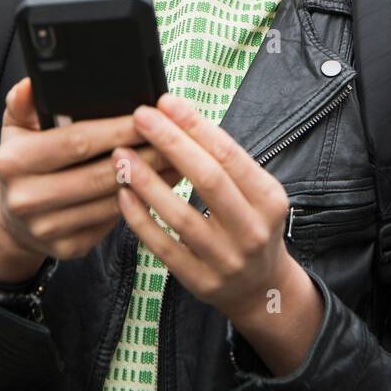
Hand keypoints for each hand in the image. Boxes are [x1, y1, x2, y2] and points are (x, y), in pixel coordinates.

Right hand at [0, 77, 182, 264]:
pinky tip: (161, 184)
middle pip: (99, 174)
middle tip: (173, 137)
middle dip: (142, 153)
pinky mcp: (69, 247)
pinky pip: (112, 222)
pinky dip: (141, 202)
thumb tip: (34, 82)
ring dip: (150, 180)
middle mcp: (27, 198)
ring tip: (177, 158)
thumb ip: (24, 101)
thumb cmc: (25, 163)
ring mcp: (48, 228)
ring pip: (111, 200)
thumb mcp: (16, 127)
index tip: (147, 115)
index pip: (76, 141)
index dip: (116, 129)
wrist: (13, 220)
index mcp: (14, 161)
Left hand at [112, 90, 297, 325]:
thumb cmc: (250, 224)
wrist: (262, 288)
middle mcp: (252, 230)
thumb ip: (223, 162)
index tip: (166, 102)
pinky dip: (141, 220)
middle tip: (141, 117)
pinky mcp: (200, 281)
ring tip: (121, 155)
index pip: (229, 155)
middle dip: (171, 143)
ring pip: (181, 216)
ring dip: (147, 181)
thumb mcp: (256, 192)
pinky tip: (123, 195)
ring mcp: (226, 260)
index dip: (196, 126)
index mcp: (269, 199)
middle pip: (208, 179)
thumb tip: (177, 117)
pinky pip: (164, 247)